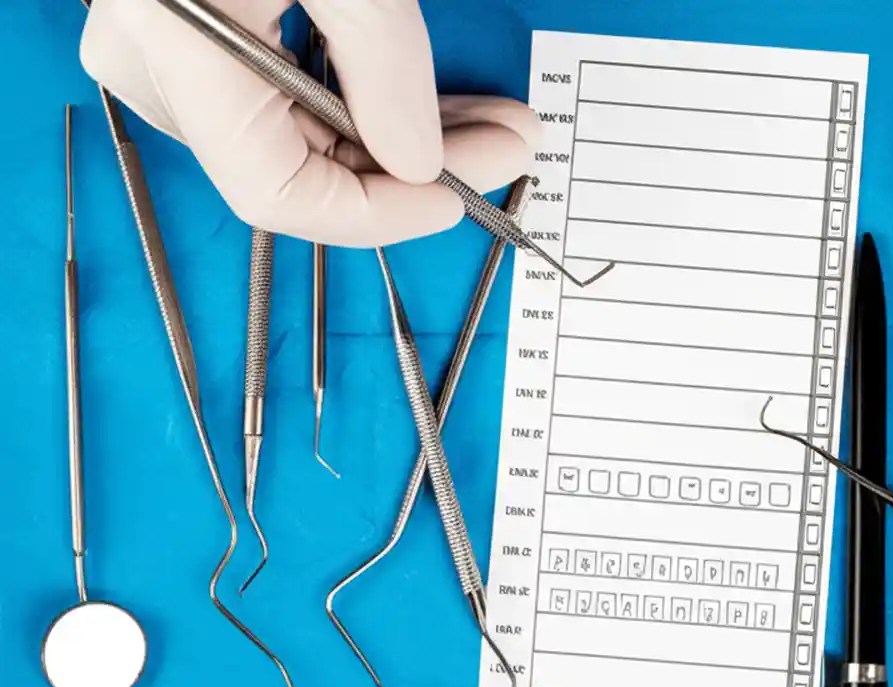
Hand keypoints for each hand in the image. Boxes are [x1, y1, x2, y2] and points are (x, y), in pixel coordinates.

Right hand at [80, 0, 538, 246]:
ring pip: (301, 141)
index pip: (275, 191)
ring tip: (489, 123)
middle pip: (299, 168)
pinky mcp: (204, 38)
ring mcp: (176, 55)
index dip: (376, 214)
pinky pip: (289, 100)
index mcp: (172, 45)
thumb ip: (384, 63)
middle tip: (506, 144)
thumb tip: (422, 162)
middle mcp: (158, 65)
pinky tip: (431, 103)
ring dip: (400, 140)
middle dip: (414, 168)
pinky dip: (366, 105)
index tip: (459, 197)